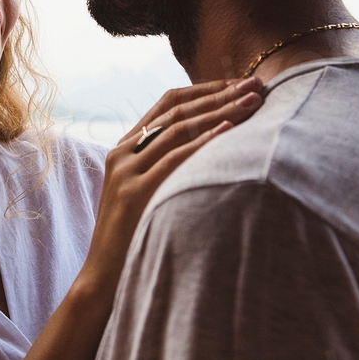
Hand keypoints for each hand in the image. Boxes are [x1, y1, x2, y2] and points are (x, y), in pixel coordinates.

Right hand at [81, 78, 263, 293]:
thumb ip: (162, 166)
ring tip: (252, 102)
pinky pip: (174, 160)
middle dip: (219, 95)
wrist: (103, 277)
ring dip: (220, 112)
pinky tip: (228, 131)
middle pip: (176, 112)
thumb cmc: (132, 237)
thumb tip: (207, 148)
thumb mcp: (143, 192)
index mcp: (124, 148)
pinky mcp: (134, 193)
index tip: (236, 82)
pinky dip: (203, 143)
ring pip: (178, 130)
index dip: (203, 90)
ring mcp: (126, 172)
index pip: (166, 103)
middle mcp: (123, 153)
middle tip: (255, 84)